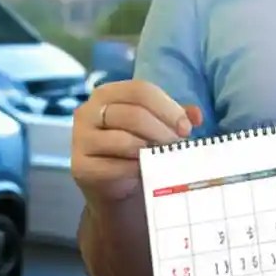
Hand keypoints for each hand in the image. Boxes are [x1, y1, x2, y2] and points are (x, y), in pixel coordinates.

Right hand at [71, 80, 203, 206]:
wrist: (111, 185)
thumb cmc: (134, 148)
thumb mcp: (155, 127)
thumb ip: (175, 116)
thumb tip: (195, 115)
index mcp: (107, 93)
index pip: (140, 90)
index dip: (167, 108)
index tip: (186, 128)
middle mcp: (88, 111)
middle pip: (133, 114)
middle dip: (162, 131)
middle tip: (177, 145)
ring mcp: (80, 139)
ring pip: (124, 140)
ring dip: (150, 151)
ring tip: (163, 157)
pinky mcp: (80, 166)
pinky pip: (114, 166)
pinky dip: (136, 169)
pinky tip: (146, 171)